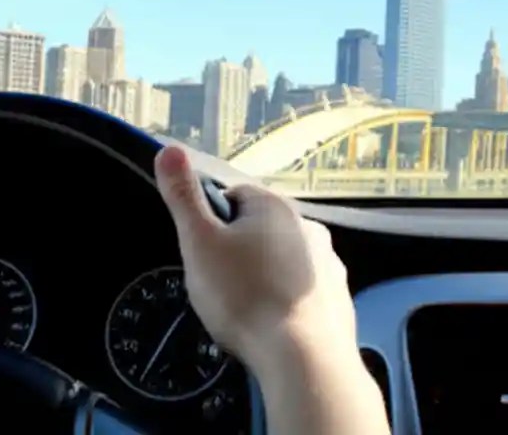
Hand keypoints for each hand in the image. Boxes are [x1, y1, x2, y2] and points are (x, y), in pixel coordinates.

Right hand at [152, 146, 355, 372]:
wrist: (302, 358)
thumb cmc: (244, 297)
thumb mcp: (199, 243)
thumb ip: (183, 196)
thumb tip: (169, 149)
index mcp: (273, 206)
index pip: (232, 197)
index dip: (211, 224)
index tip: (203, 254)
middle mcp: (308, 226)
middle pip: (259, 230)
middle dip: (238, 253)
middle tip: (220, 285)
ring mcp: (328, 263)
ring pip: (283, 261)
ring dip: (265, 277)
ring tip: (246, 309)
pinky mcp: (338, 298)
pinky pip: (302, 291)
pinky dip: (287, 302)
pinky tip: (274, 325)